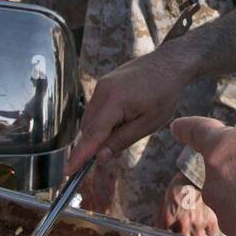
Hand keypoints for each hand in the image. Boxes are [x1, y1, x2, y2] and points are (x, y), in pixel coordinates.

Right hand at [65, 47, 196, 173]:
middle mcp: (102, 91)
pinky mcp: (103, 83)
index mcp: (115, 101)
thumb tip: (100, 157)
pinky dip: (104, 120)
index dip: (79, 155)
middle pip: (88, 128)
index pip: (92, 134)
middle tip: (118, 149)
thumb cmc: (164, 93)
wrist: (168, 63)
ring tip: (130, 124)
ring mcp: (101, 85)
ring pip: (91, 119)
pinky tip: (125, 116)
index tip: (67, 171)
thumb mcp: (149, 123)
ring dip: (101, 131)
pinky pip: (96, 108)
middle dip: (96, 143)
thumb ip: (122, 140)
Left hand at [158, 175, 218, 235]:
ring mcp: (199, 222)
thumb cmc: (177, 189)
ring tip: (195, 229)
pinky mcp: (210, 218)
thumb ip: (162, 219)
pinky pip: (211, 231)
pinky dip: (208, 230)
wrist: (192, 177)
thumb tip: (162, 230)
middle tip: (185, 232)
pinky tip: (205, 225)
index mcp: (170, 219)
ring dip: (196, 235)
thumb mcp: (164, 203)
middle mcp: (184, 223)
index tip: (173, 235)